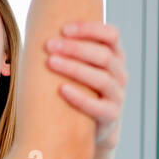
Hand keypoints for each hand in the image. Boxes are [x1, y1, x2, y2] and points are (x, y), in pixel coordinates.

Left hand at [45, 21, 124, 148]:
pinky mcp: (111, 116)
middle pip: (103, 55)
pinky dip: (79, 97)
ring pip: (101, 79)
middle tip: (49, 45)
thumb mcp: (79, 67)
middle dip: (75, 48)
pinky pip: (98, 106)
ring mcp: (118, 96)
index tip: (63, 29)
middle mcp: (120, 74)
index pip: (111, 35)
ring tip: (50, 62)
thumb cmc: (78, 90)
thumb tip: (37, 28)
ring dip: (74, 68)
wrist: (91, 130)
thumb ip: (70, 50)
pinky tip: (61, 89)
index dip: (89, 29)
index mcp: (115, 57)